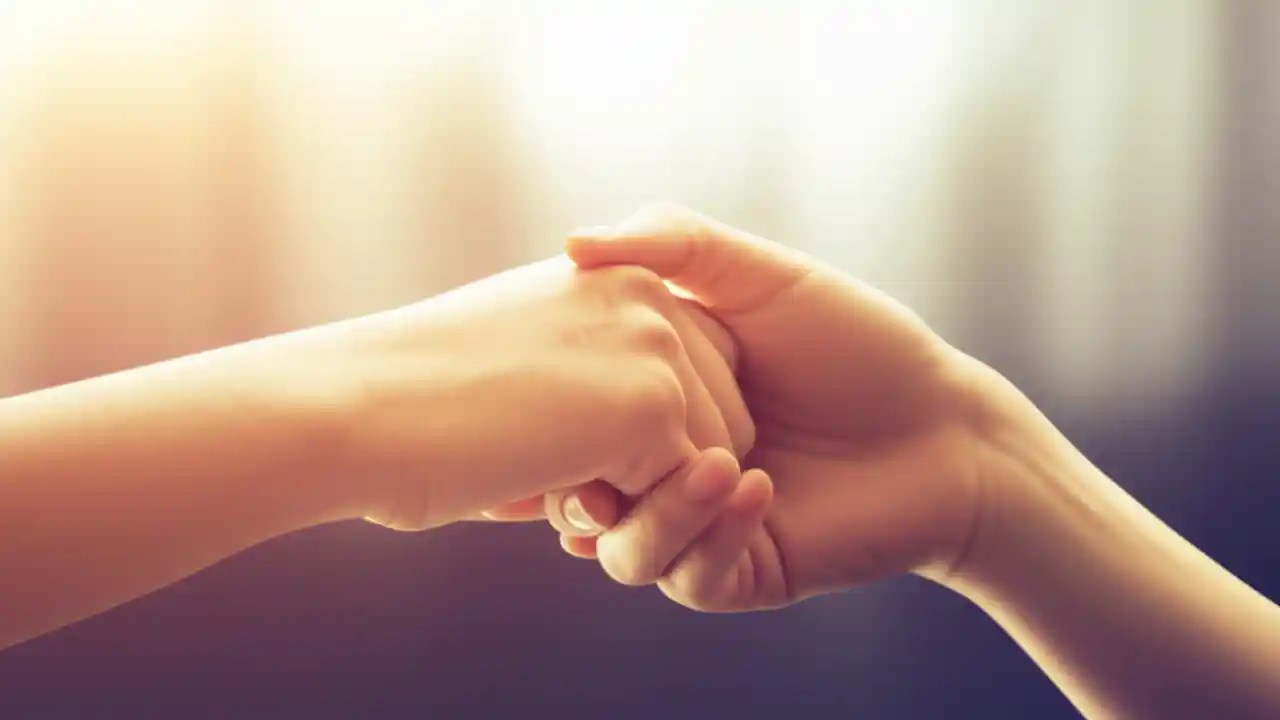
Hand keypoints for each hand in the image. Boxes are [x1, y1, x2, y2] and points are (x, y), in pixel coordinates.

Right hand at [323, 256, 751, 530]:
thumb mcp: (520, 365)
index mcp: (616, 276)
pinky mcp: (651, 404)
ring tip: (539, 464)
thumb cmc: (416, 402)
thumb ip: (589, 386)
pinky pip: (678, 494)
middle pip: (720, 420)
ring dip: (637, 494)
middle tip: (542, 457)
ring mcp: (654, 344)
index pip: (694, 380)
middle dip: (650, 468)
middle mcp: (647, 293)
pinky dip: (618, 513)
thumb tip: (620, 468)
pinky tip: (540, 478)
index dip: (640, 437)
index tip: (553, 436)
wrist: (353, 408)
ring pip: (708, 463)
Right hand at [556, 204, 993, 610]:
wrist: (944, 424)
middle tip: (598, 458)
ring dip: (657, 513)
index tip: (529, 394)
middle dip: (578, 484)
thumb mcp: (757, 274)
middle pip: (579, 497)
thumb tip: (571, 243)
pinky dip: (712, 534)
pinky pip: (692, 577)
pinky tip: (756, 488)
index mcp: (653, 400)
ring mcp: (700, 525)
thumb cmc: (854, 341)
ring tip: (713, 464)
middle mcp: (665, 467)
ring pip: (628, 551)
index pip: (570, 419)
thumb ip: (672, 243)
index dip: (545, 414)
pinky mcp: (743, 572)